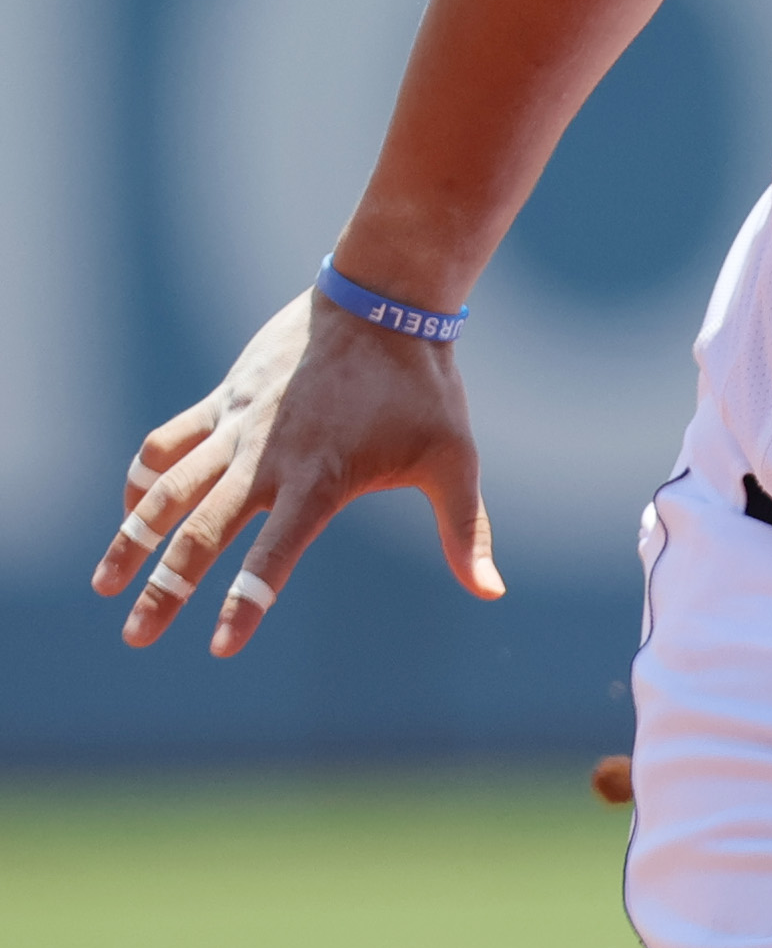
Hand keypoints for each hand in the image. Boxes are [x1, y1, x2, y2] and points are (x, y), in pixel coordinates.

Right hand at [90, 289, 503, 657]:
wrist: (381, 301)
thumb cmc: (422, 389)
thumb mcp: (454, 461)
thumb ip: (466, 531)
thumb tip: (492, 592)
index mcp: (320, 479)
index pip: (275, 554)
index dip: (247, 601)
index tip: (220, 647)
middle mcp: (267, 457)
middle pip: (201, 532)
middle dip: (165, 588)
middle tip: (135, 638)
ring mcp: (238, 426)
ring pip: (168, 488)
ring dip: (132, 538)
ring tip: (104, 585)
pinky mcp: (225, 399)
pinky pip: (169, 442)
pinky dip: (144, 476)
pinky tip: (131, 508)